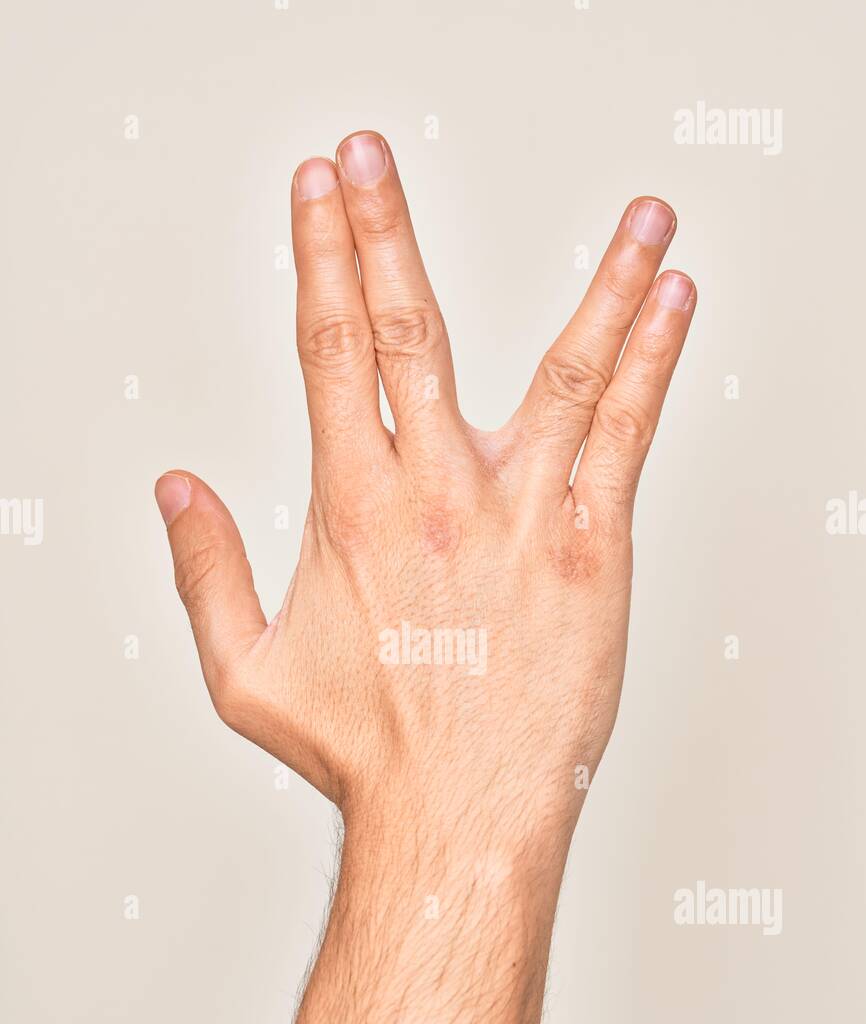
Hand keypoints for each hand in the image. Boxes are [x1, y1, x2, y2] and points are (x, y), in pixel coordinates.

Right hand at [155, 131, 694, 845]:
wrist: (459, 813)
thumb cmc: (367, 755)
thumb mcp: (247, 673)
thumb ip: (204, 573)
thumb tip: (176, 492)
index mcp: (355, 510)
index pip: (329, 349)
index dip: (321, 257)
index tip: (319, 193)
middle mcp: (439, 493)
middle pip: (412, 329)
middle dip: (388, 230)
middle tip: (378, 155)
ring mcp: (523, 514)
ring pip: (564, 366)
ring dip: (602, 282)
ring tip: (640, 215)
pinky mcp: (590, 549)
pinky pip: (627, 433)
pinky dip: (654, 360)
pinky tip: (675, 303)